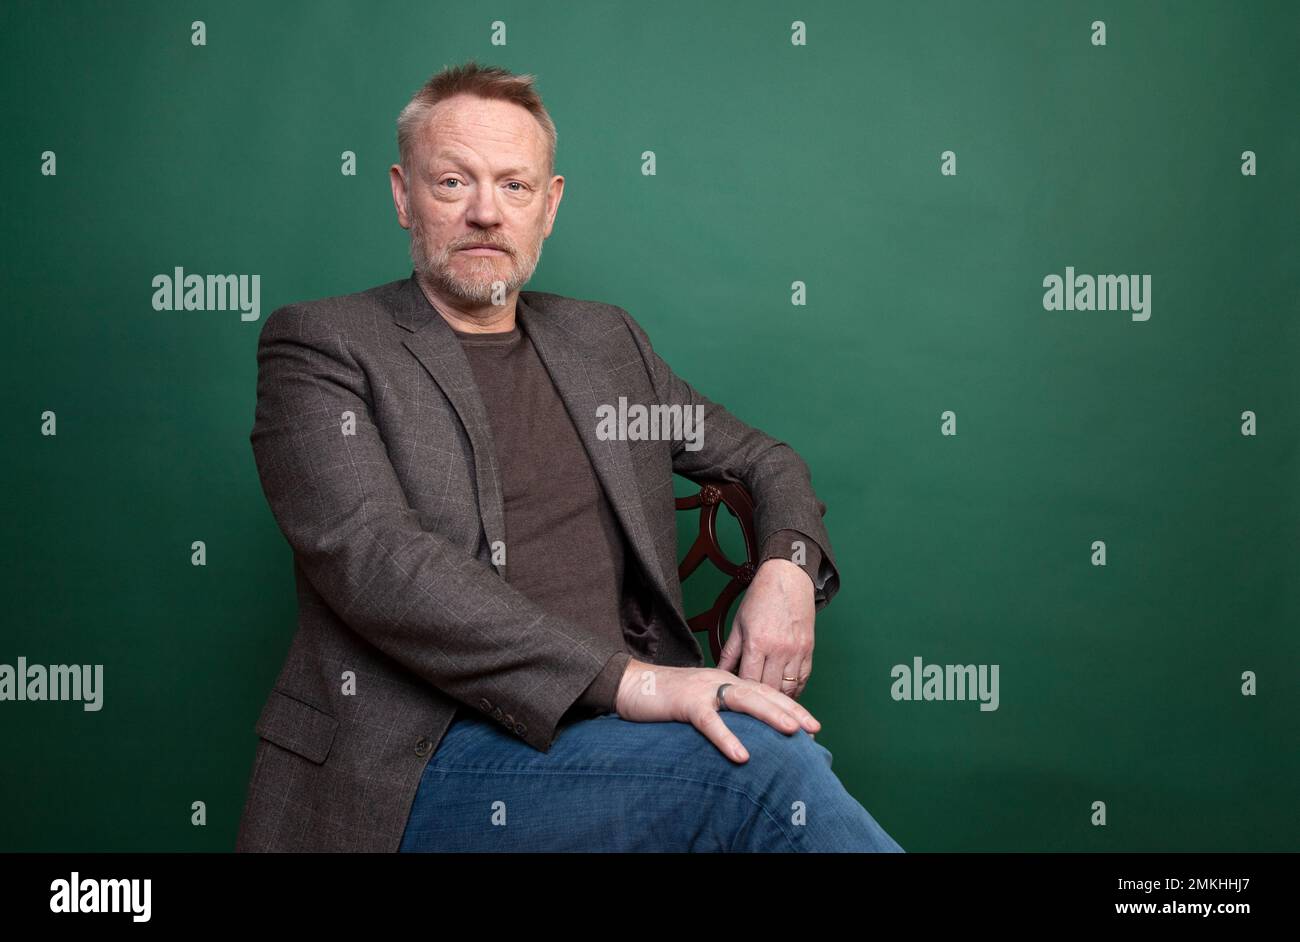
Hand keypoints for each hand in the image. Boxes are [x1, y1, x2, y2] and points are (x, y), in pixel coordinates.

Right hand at [613, 658, 820, 762]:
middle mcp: (719, 681)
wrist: (631, 685)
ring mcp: (703, 690)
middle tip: (814, 729)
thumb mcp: (700, 704)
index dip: (790, 707)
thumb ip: (722, 712)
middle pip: (762, 694)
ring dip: (770, 716)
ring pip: (744, 700)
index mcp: (725, 681)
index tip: (812, 725)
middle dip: (791, 711)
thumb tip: (746, 735)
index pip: (765, 692)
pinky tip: (741, 755)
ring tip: (792, 732)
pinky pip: (710, 722)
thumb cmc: (665, 699)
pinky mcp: (685, 703)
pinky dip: (727, 738)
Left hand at [716, 557, 814, 699]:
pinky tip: (784, 693)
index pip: (747, 681)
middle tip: (750, 705)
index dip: (741, 692)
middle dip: (758, 700)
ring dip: (777, 697)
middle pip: (768, 689)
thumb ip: (729, 651)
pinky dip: (794, 689)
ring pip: (788, 689)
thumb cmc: (760, 599)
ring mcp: (796, 651)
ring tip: (767, 703)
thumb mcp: (738, 624)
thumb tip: (718, 672)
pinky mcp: (809, 650)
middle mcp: (778, 650)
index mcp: (757, 643)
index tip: (735, 697)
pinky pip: (803, 679)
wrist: (788, 579)